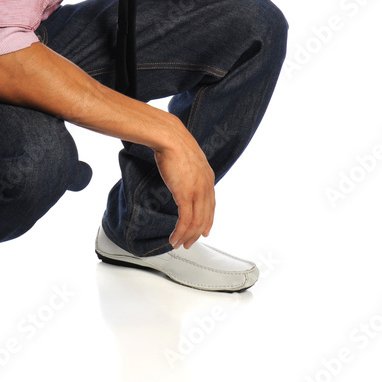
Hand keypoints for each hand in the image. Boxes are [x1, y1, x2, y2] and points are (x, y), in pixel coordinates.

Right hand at [153, 132, 215, 249]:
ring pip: (196, 223)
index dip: (207, 220)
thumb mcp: (187, 158)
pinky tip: (174, 238)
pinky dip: (180, 232)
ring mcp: (197, 192)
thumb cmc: (174, 143)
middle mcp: (206, 186)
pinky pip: (185, 221)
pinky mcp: (186, 195)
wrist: (170, 137)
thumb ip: (187, 170)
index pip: (211, 205)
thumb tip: (180, 174)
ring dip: (187, 237)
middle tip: (189, 243)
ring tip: (179, 244)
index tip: (203, 230)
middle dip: (197, 233)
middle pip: (205, 217)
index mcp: (208, 177)